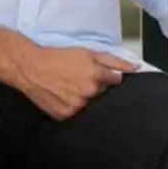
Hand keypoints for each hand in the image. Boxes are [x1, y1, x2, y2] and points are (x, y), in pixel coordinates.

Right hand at [15, 46, 137, 120]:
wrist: (31, 68)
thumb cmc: (59, 57)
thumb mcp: (88, 53)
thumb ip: (114, 60)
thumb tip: (136, 67)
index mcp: (96, 76)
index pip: (116, 80)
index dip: (108, 74)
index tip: (99, 72)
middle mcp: (88, 93)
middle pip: (103, 93)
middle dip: (97, 86)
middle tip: (80, 78)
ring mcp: (76, 107)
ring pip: (91, 104)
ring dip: (85, 97)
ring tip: (71, 86)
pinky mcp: (65, 115)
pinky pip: (77, 113)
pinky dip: (74, 105)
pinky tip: (64, 95)